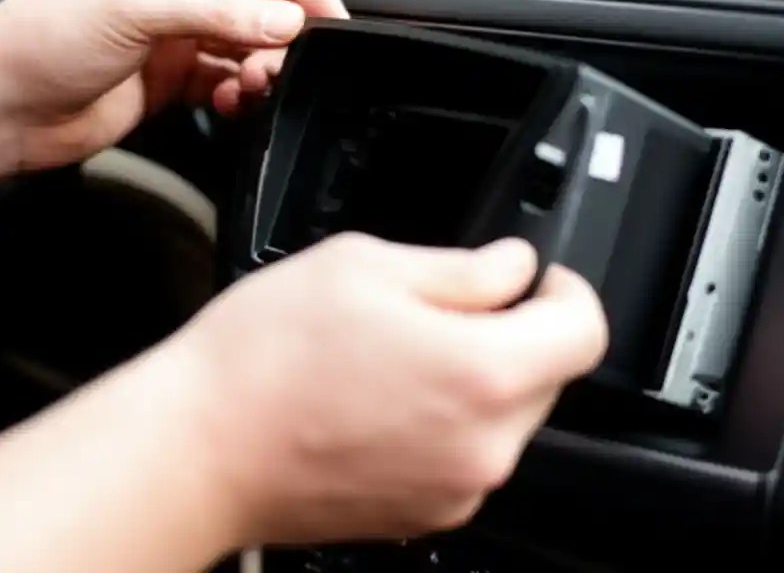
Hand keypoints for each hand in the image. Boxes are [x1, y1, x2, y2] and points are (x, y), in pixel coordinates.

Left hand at [0, 0, 347, 170]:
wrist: (0, 108)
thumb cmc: (42, 38)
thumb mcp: (136, 8)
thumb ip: (219, 10)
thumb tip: (285, 17)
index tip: (326, 15)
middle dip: (284, 29)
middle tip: (289, 59)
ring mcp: (174, 32)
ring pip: (249, 42)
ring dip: (263, 65)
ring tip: (256, 84)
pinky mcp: (171, 77)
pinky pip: (228, 80)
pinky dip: (240, 93)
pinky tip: (232, 103)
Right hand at [168, 233, 607, 546]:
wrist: (198, 449)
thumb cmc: (262, 358)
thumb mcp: (364, 266)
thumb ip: (462, 267)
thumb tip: (512, 268)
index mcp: (483, 373)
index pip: (586, 331)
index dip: (567, 291)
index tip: (540, 279)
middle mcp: (484, 446)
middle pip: (545, 376)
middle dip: (511, 333)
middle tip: (436, 307)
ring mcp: (455, 490)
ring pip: (502, 418)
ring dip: (473, 380)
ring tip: (390, 355)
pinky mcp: (422, 517)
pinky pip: (462, 457)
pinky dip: (442, 425)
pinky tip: (376, 399)